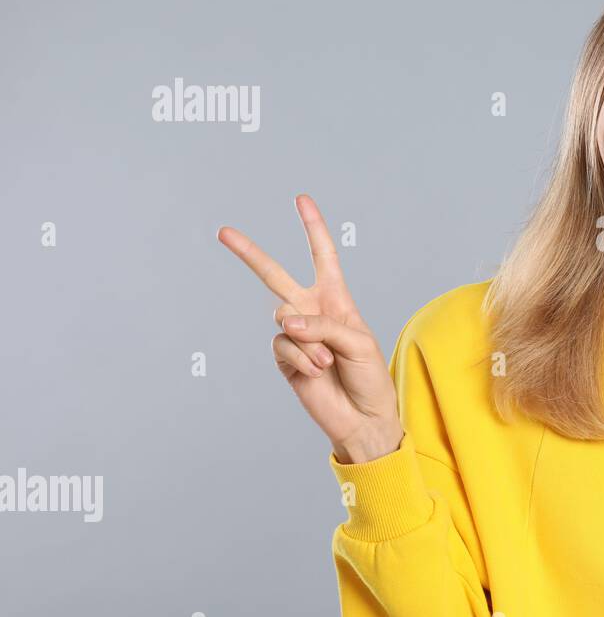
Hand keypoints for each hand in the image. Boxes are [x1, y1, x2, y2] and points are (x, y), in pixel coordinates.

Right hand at [217, 194, 402, 464]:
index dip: (313, 228)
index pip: (322, 257)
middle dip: (250, 253)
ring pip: (284, 318)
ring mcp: (295, 335)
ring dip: (310, 341)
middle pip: (275, 276)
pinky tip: (317, 372)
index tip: (301, 199)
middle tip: (223, 232)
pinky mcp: (284, 358)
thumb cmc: (368, 377)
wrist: (362, 417)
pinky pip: (283, 345)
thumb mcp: (358, 343)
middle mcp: (312, 312)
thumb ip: (323, 325)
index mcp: (336, 299)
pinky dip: (302, 358)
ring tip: (328, 362)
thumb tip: (285, 321)